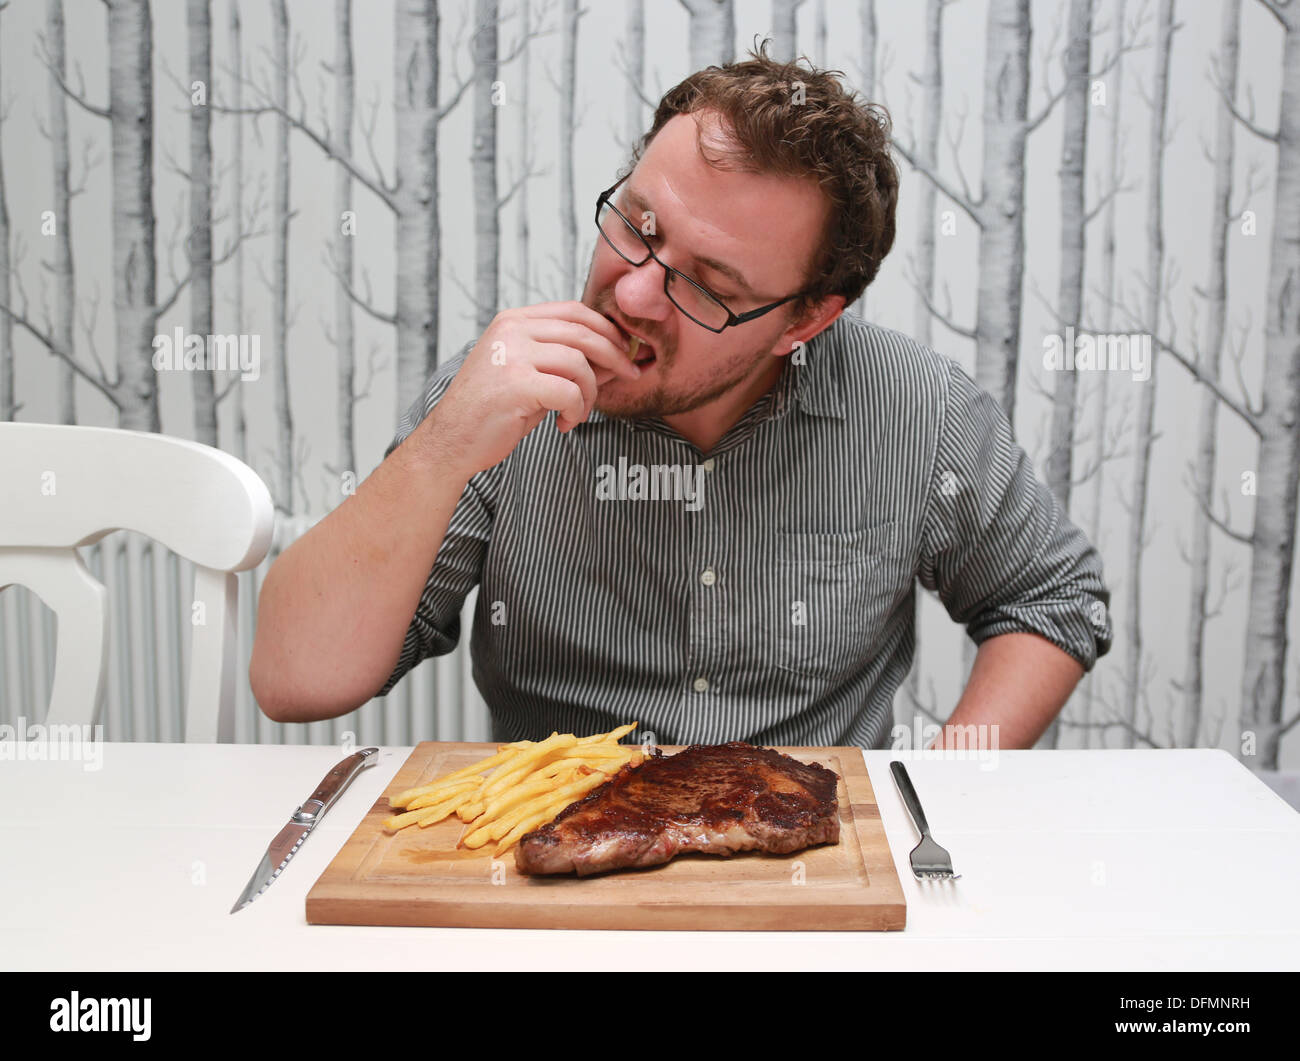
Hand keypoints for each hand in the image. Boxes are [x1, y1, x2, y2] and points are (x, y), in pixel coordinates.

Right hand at [420, 301, 639, 478]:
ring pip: (579, 363)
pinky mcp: (516, 385)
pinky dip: (577, 411)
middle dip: (614, 355)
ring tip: (578, 412)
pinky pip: (569, 392)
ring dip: (591, 392)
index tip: (624, 349)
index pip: (573, 311)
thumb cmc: (492, 411)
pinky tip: (565, 424)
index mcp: (513, 321)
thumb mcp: (527, 373)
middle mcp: (511, 331)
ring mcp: (512, 356)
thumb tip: (613, 357)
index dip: (606, 329)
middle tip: (629, 374)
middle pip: (582, 332)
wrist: (451, 441)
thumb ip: (562, 359)